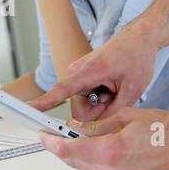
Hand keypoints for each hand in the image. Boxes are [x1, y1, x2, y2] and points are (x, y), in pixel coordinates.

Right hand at [32, 24, 156, 120]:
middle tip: (116, 95)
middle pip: (80, 110)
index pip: (61, 91)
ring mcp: (79, 73)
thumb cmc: (137, 58)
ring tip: (116, 87)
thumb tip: (96, 130)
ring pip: (85, 105)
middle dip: (98, 110)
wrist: (139, 39)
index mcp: (89, 71)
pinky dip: (100, 96)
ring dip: (101, 103)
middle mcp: (78, 71)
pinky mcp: (82, 76)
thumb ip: (112, 113)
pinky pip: (87, 98)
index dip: (44, 102)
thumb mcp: (132, 90)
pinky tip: (112, 85)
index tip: (28, 109)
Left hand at [36, 106, 168, 169]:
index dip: (52, 142)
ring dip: (77, 155)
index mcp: (112, 151)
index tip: (43, 135)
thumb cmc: (166, 128)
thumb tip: (75, 128)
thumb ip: (98, 126)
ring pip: (87, 169)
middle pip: (75, 162)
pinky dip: (93, 162)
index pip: (70, 149)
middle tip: (54, 134)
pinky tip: (95, 148)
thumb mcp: (127, 117)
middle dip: (62, 148)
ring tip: (75, 138)